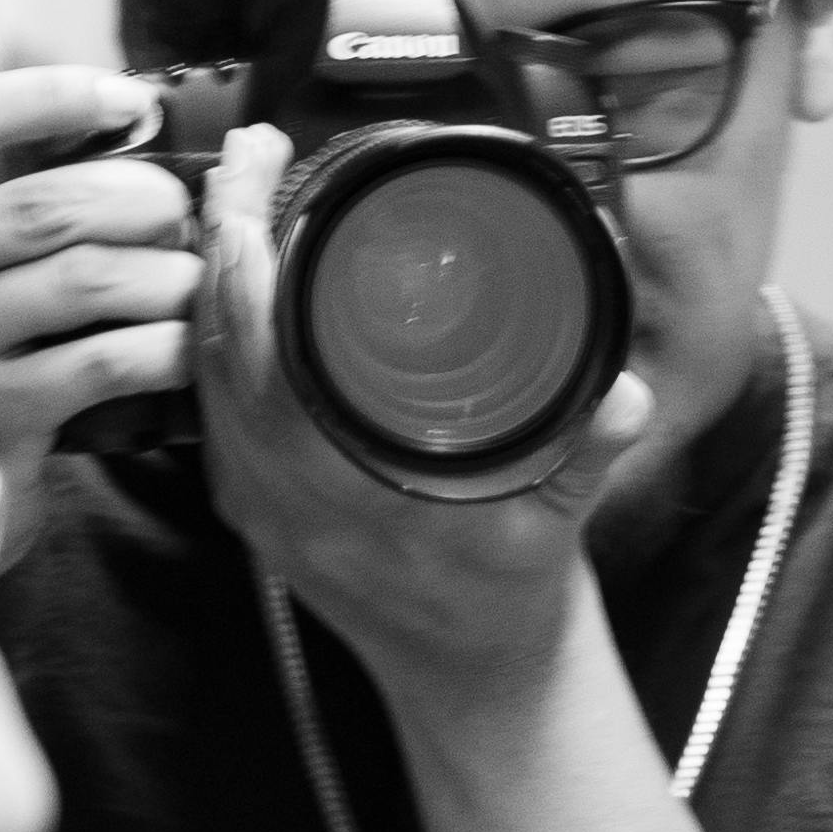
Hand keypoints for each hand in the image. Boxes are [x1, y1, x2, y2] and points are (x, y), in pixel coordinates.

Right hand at [0, 66, 197, 524]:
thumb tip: (122, 132)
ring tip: (197, 284)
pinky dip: (163, 347)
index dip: (42, 98)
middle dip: (139, 197)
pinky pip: (100, 363)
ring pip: (82, 279)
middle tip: (184, 214)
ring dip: (165, 274)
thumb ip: (15, 219)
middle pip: (42, 205)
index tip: (126, 96)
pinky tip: (188, 350)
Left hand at [194, 125, 648, 738]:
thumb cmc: (507, 600)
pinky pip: (212, 397)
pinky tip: (233, 270)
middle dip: (225, 239)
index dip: (252, 277)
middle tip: (249, 153)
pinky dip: (216, 325)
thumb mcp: (558, 525)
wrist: (471, 678)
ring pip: (204, 368)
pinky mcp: (252, 498)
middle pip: (219, 347)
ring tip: (238, 187)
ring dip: (215, 275)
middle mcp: (283, 499)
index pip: (267, 373)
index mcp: (344, 500)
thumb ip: (589, 452)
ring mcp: (259, 500)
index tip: (258, 193)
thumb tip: (628, 394)